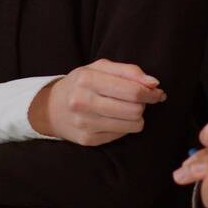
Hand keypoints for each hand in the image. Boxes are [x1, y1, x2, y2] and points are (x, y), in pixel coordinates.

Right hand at [29, 59, 165, 145]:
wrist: (51, 108)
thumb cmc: (81, 84)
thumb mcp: (100, 68)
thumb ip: (129, 71)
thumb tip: (154, 84)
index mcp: (87, 79)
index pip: (132, 90)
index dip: (150, 93)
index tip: (156, 92)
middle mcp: (83, 102)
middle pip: (134, 109)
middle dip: (143, 105)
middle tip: (140, 100)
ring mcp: (84, 123)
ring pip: (131, 125)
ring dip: (136, 117)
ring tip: (127, 109)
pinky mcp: (87, 140)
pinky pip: (121, 135)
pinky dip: (124, 127)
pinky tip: (113, 119)